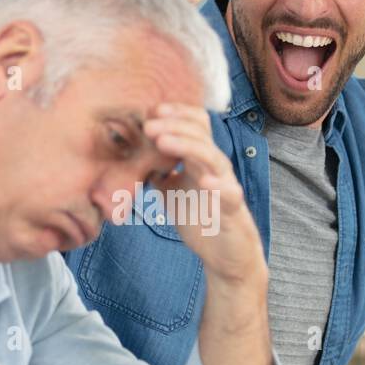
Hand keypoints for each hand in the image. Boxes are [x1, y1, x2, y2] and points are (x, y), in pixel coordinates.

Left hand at [142, 102, 263, 284]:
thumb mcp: (170, 191)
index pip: (195, 124)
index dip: (175, 114)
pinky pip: (229, 193)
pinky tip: (203, 182)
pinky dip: (218, 187)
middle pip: (201, 135)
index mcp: (200, 159)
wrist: (224, 253)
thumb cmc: (200, 217)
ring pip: (213, 158)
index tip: (149, 112)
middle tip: (148, 126)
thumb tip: (132, 157)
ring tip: (163, 142)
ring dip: (187, 147)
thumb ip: (156, 173)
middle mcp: (215, 167)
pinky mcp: (232, 209)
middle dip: (174, 126)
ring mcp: (225, 185)